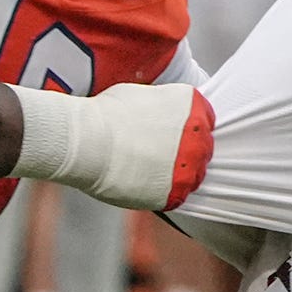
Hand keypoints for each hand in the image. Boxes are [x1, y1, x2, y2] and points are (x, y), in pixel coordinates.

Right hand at [12, 82, 215, 209]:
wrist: (87, 142)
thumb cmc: (105, 114)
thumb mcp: (142, 95)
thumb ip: (163, 106)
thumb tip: (161, 114)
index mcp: (195, 106)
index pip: (205, 122)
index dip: (187, 131)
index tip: (171, 136)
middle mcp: (200, 137)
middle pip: (203, 150)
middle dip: (185, 153)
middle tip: (159, 155)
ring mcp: (190, 167)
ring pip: (195, 176)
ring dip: (179, 175)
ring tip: (150, 171)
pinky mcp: (176, 193)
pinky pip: (179, 197)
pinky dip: (164, 194)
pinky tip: (144, 185)